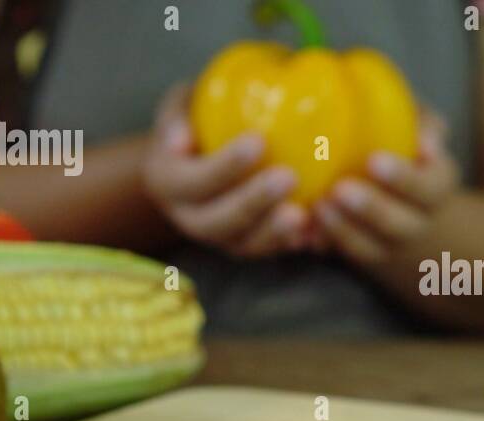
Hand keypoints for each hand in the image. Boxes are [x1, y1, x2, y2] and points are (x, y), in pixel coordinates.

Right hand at [142, 85, 311, 258]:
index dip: (224, 165)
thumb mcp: (182, 106)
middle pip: (219, 220)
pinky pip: (271, 251)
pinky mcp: (249, 245)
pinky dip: (293, 242)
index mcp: (167, 182)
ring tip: (303, 214)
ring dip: (275, 232)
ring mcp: (221, 237)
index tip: (258, 141)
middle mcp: (190, 217)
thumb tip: (180, 141)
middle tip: (289, 177)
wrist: (197, 163)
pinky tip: (316, 230)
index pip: (193, 180)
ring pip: (246, 244)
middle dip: (254, 201)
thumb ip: (179, 113)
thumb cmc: (196, 121)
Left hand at [314, 109, 460, 266]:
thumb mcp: (420, 128)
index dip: (405, 178)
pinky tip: (305, 229)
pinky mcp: (364, 253)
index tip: (375, 160)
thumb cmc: (407, 150)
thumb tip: (421, 133)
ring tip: (318, 206)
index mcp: (436, 187)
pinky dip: (324, 242)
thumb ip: (420, 118)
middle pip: (400, 224)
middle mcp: (418, 221)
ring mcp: (390, 244)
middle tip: (341, 188)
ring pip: (370, 247)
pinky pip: (343, 254)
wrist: (410, 204)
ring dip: (343, 229)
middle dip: (371, 208)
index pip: (429, 188)